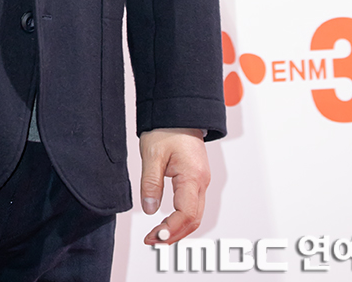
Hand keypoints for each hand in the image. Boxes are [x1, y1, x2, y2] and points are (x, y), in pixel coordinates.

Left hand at [139, 127, 209, 244]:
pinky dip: (182, 218)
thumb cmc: (167, 127)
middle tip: (152, 240)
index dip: (170, 230)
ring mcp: (202, 179)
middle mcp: (202, 181)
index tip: (154, 237)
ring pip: (195, 214)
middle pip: (194, 220)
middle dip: (174, 235)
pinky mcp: (197, 177)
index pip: (186, 215)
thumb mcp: (152, 154)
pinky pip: (193, 205)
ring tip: (157, 235)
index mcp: (193, 176)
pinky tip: (168, 222)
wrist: (179, 110)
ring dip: (178, 229)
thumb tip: (149, 209)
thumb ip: (151, 183)